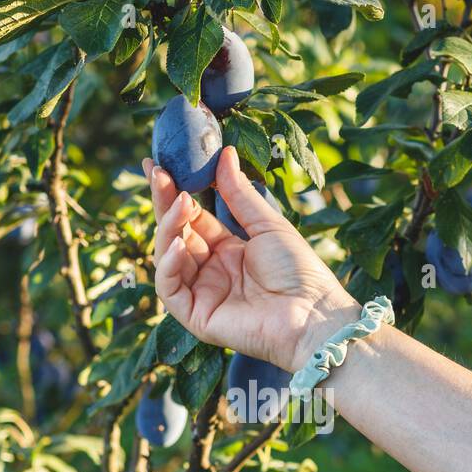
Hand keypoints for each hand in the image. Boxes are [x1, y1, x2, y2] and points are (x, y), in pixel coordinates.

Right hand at [146, 145, 358, 373]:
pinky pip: (169, 289)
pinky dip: (169, 265)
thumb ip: (240, 194)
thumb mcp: (267, 225)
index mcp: (227, 250)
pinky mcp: (196, 317)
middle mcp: (210, 271)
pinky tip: (180, 244)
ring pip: (167, 258)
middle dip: (164, 203)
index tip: (159, 165)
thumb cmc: (299, 271)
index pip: (192, 218)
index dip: (175, 192)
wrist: (313, 313)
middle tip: (158, 173)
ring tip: (180, 203)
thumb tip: (223, 154)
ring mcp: (202, 294)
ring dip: (168, 228)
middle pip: (176, 234)